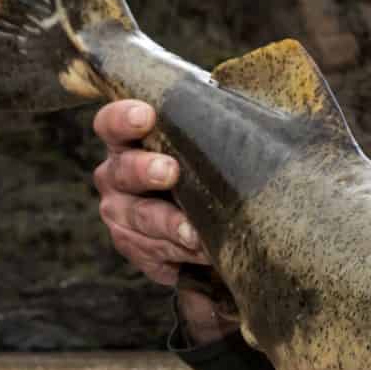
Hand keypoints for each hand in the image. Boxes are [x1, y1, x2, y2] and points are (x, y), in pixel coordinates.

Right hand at [93, 101, 207, 287]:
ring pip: (142, 219)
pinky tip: (203, 253)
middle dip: (146, 170)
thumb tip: (259, 118)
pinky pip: (155, 252)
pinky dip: (182, 254)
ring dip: (170, 225)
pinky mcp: (137, 249)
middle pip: (123, 171)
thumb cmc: (207, 171)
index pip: (111, 124)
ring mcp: (122, 215)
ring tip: (195, 233)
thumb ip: (216, 131)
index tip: (146, 115)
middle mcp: (116, 177)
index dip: (123, 118)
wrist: (210, 223)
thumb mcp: (210, 148)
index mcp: (128, 142)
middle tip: (170, 171)